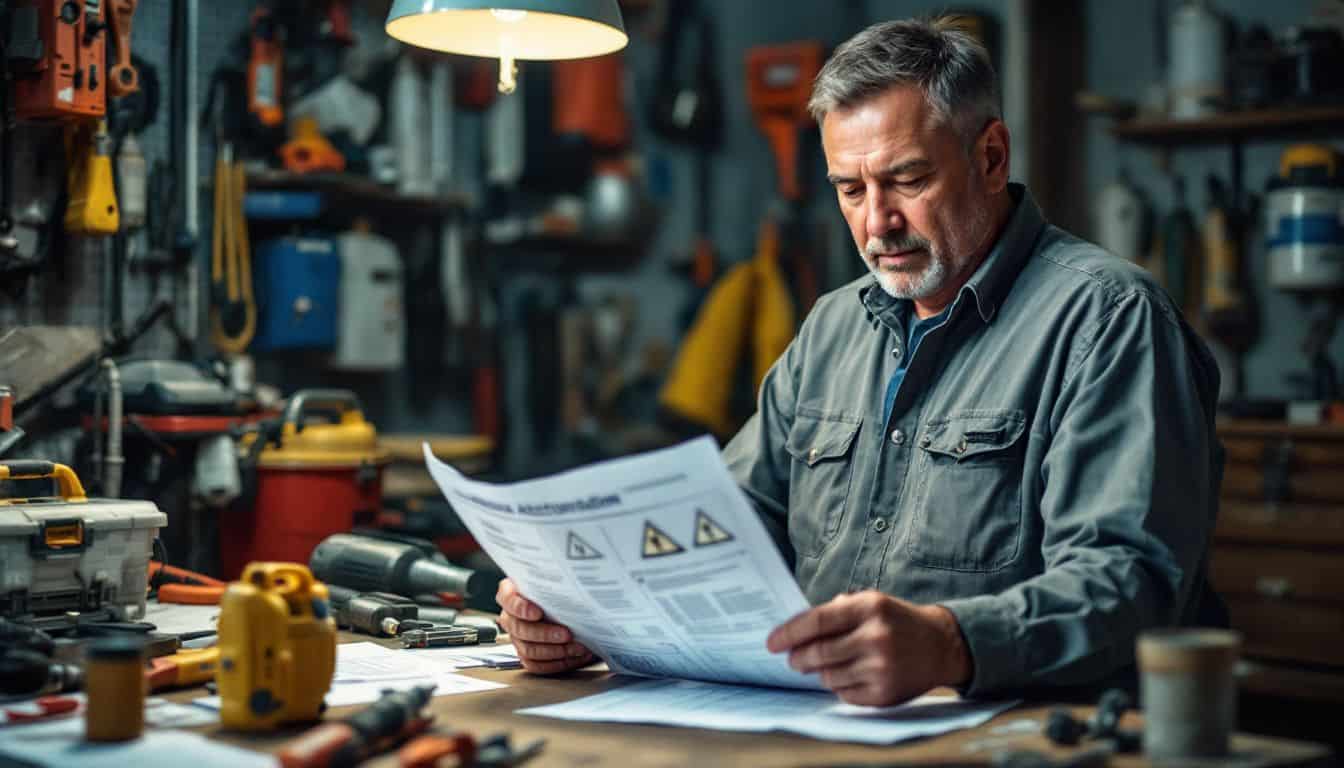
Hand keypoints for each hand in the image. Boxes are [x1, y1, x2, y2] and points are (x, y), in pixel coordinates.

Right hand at [495, 578, 595, 674]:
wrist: (562, 602)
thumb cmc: (554, 589)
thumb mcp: (552, 579)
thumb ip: (552, 583)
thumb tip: (567, 587)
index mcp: (510, 593)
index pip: (508, 600)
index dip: (521, 608)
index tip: (537, 613)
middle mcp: (510, 617)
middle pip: (520, 629)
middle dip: (545, 634)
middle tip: (566, 634)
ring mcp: (516, 637)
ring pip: (528, 650)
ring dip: (555, 651)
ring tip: (576, 647)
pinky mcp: (526, 654)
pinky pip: (536, 665)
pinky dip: (557, 663)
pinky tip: (573, 656)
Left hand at [766, 590, 971, 705]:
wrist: (941, 646)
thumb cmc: (897, 621)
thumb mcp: (871, 602)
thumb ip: (836, 611)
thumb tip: (796, 629)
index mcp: (870, 608)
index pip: (817, 621)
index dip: (789, 633)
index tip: (772, 642)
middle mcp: (876, 637)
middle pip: (818, 652)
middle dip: (798, 658)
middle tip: (792, 659)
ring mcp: (881, 668)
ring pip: (828, 676)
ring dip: (819, 672)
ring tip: (821, 666)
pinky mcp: (885, 693)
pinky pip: (844, 694)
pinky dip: (839, 686)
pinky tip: (847, 675)